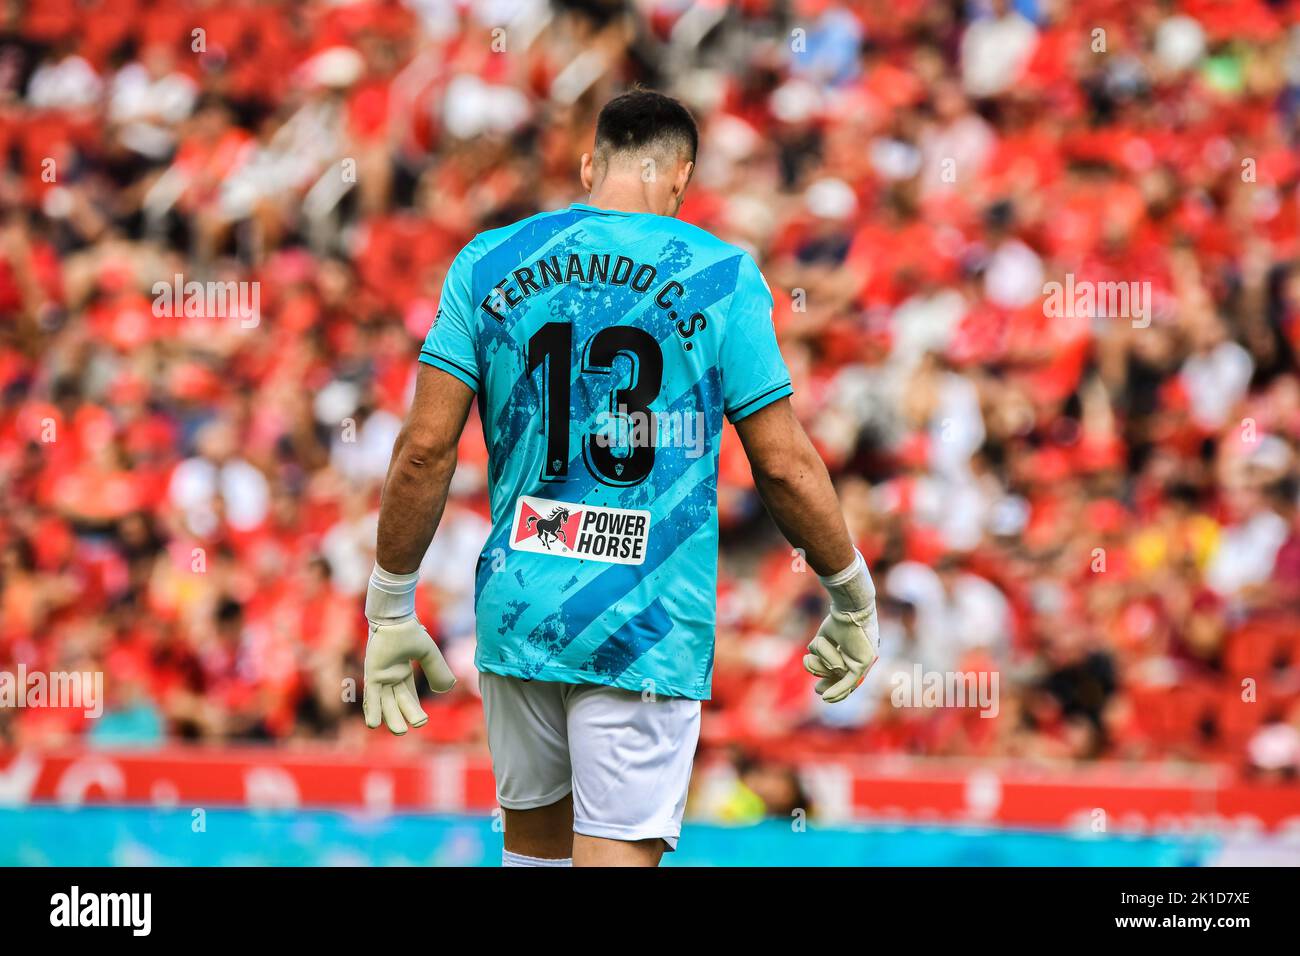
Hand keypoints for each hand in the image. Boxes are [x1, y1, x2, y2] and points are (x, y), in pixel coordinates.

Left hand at [363, 617, 455, 734]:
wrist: (396, 618)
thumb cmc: (409, 632)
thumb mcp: (428, 654)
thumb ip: (437, 671)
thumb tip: (446, 689)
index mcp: (402, 671)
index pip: (408, 695)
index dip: (413, 708)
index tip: (422, 721)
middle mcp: (390, 676)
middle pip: (397, 701)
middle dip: (403, 716)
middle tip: (407, 731)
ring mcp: (380, 675)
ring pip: (385, 702)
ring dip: (390, 717)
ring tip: (399, 732)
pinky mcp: (372, 673)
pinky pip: (372, 695)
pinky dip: (373, 709)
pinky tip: (374, 724)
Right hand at [804, 550, 879, 702]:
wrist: (850, 609)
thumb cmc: (838, 620)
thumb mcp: (826, 637)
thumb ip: (820, 650)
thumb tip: (810, 655)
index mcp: (853, 655)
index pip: (842, 676)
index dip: (830, 684)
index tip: (819, 689)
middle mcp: (859, 661)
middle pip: (838, 679)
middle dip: (828, 685)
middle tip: (818, 690)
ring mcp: (862, 664)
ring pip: (836, 676)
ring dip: (823, 664)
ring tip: (824, 649)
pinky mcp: (862, 664)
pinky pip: (847, 682)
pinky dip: (837, 691)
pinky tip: (826, 697)